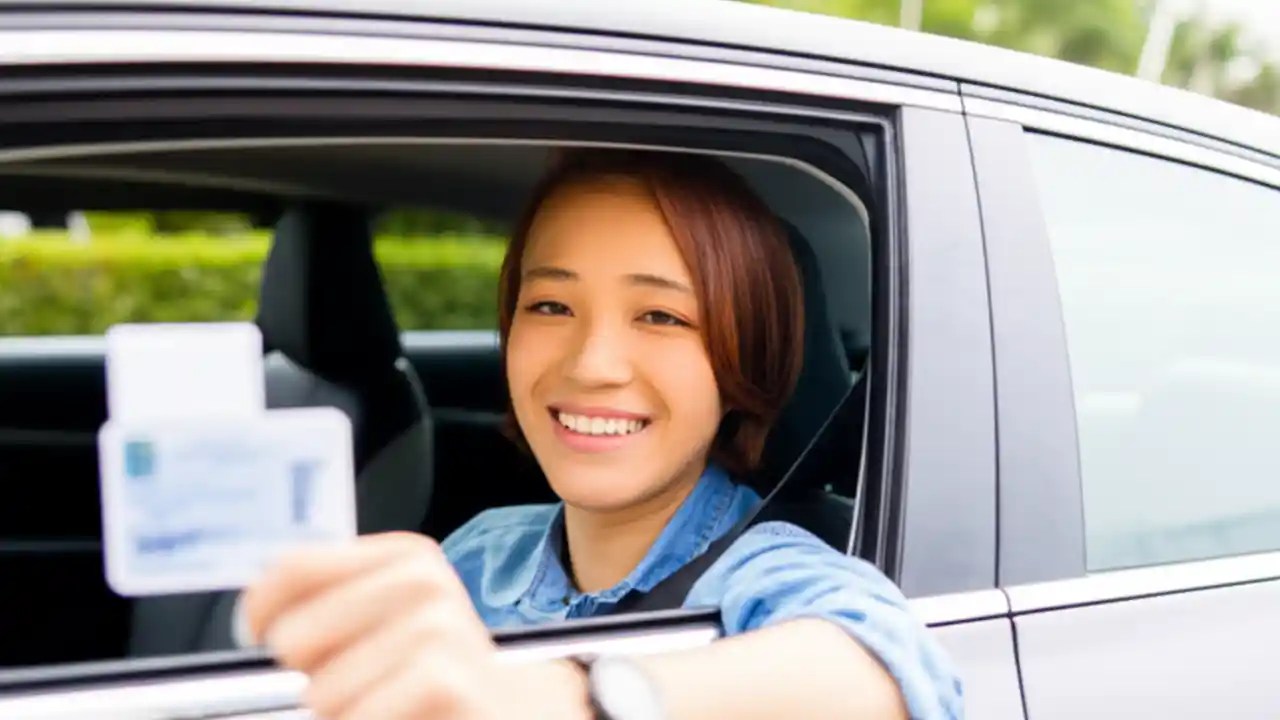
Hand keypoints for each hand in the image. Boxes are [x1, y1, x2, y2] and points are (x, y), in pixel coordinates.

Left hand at [238, 532, 586, 719]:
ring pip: (321, 691)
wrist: (498, 713)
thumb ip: (324, 601)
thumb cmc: (424, 674)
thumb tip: (256, 614)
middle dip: (309, 674)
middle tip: (355, 681)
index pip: (294, 568)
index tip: (257, 632)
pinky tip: (399, 718)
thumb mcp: (379, 620)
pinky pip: (358, 718)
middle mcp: (429, 584)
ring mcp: (444, 632)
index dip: (259, 609)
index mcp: (408, 557)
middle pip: (295, 636)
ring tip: (385, 705)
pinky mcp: (448, 684)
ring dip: (341, 712)